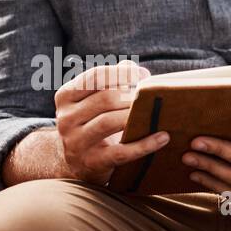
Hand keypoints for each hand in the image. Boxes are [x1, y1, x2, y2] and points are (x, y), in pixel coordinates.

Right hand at [54, 61, 168, 184]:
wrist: (78, 162)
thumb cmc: (93, 123)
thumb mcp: (95, 101)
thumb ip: (112, 80)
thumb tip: (134, 68)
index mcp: (66, 96)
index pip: (95, 77)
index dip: (122, 73)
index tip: (143, 76)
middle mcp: (66, 118)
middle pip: (105, 99)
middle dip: (131, 96)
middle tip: (152, 97)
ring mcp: (76, 142)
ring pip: (109, 122)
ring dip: (135, 116)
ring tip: (155, 113)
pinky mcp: (92, 162)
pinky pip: (121, 152)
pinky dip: (144, 145)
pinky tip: (163, 137)